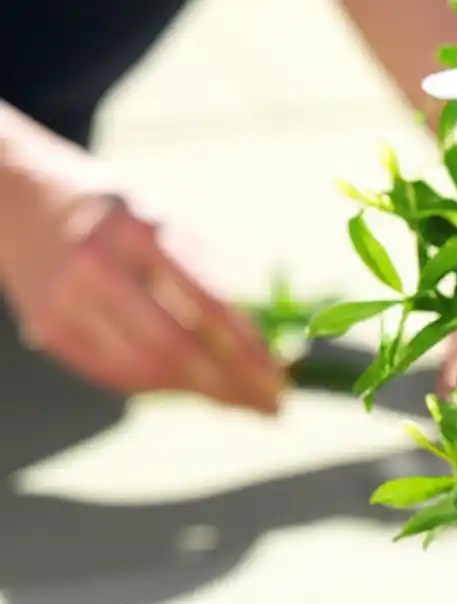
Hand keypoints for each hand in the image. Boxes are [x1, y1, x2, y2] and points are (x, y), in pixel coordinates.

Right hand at [1, 196, 284, 412]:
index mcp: (139, 229)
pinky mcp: (50, 327)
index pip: (206, 302)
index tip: (281, 377)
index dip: (248, 349)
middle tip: (271, 406)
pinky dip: (161, 388)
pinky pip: (115, 374)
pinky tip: (193, 390)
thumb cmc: (114, 215)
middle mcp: (98, 266)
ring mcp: (66, 299)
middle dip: (230, 385)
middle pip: (175, 348)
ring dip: (200, 393)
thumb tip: (254, 347)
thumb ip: (203, 278)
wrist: (17, 195)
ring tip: (240, 402)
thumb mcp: (163, 225)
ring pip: (145, 370)